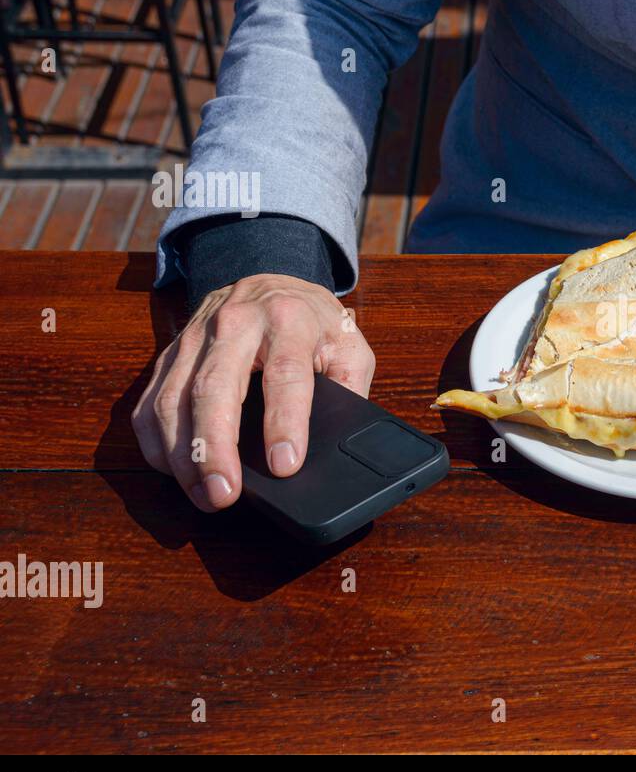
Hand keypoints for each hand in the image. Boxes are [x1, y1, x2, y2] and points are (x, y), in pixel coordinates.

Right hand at [131, 274, 375, 511]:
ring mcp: (194, 338)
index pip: (285, 375)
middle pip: (214, 389)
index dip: (284, 423)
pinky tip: (176, 472)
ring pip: (173, 399)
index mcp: (289, 321)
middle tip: (225, 495)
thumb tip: (342, 442)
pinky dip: (158, 443)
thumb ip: (350, 387)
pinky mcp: (169, 354)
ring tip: (205, 496)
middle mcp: (235, 325)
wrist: (269, 275)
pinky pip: (150, 402)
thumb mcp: (349, 344)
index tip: (285, 466)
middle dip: (215, 448)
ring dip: (183, 456)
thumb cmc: (313, 321)